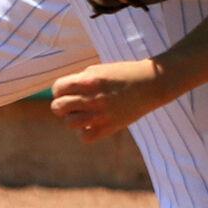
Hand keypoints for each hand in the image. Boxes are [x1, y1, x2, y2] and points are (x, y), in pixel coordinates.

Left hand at [50, 59, 169, 141]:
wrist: (150, 84)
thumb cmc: (123, 74)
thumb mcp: (99, 70)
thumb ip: (80, 80)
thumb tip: (63, 92)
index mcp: (88, 80)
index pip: (57, 88)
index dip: (59, 91)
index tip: (67, 92)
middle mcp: (91, 98)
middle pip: (59, 107)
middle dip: (62, 105)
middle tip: (73, 105)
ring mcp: (100, 114)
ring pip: (70, 123)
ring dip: (73, 119)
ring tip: (83, 114)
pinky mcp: (110, 127)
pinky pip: (85, 137)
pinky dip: (85, 132)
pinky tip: (92, 124)